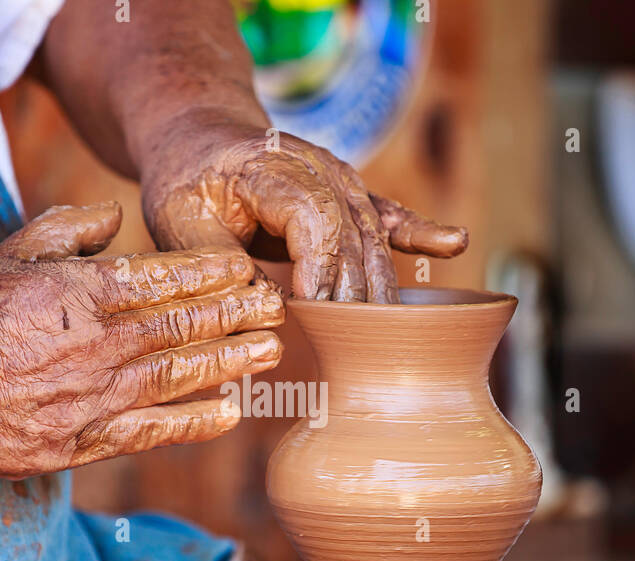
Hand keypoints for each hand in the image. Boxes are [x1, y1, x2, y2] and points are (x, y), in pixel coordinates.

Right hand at [0, 201, 282, 477]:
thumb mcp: (3, 253)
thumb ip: (64, 231)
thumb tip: (115, 215)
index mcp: (77, 295)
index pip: (160, 280)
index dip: (210, 275)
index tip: (247, 270)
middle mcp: (95, 347)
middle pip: (181, 327)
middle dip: (235, 315)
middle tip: (278, 307)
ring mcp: (92, 399)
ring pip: (178, 377)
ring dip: (229, 363)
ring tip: (269, 352)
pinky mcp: (82, 443)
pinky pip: (151, 432)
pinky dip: (193, 423)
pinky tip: (229, 413)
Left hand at [139, 110, 468, 302]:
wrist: (201, 144)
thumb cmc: (187, 187)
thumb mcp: (181, 225)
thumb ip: (222, 265)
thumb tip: (266, 307)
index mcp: (271, 167)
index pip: (313, 216)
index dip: (319, 265)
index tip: (310, 308)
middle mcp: (316, 168)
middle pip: (350, 233)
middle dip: (351, 291)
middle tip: (347, 342)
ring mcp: (340, 179)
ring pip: (372, 237)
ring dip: (379, 287)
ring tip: (390, 334)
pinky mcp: (353, 196)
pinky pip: (391, 216)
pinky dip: (421, 233)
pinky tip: (453, 243)